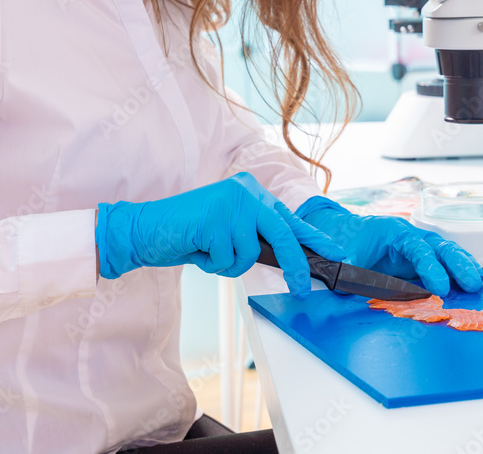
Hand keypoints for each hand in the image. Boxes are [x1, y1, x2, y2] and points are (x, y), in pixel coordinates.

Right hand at [96, 173, 344, 297]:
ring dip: (226, 264)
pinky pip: (227, 260)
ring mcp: (232, 204)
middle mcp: (246, 192)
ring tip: (206, 251)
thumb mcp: (228, 231)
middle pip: (282, 235)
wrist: (146, 229)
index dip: (314, 238)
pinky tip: (195, 248)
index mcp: (251, 192)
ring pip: (248, 255)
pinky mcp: (216, 220)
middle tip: (302, 289)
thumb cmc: (188, 234)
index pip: (289, 219)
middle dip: (294, 266)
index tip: (336, 252)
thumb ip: (254, 237)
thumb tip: (287, 260)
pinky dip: (210, 264)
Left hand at [295, 196, 482, 296]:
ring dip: (463, 265)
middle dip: (458, 263)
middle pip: (440, 245)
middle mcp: (411, 236)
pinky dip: (458, 266)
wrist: (343, 230)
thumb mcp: (345, 255)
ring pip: (446, 250)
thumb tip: (352, 285)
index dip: (430, 268)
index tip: (440, 288)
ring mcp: (418, 245)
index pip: (418, 249)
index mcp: (394, 232)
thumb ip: (351, 270)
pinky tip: (472, 278)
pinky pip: (443, 259)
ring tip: (478, 282)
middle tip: (472, 283)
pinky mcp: (420, 257)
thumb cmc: (347, 241)